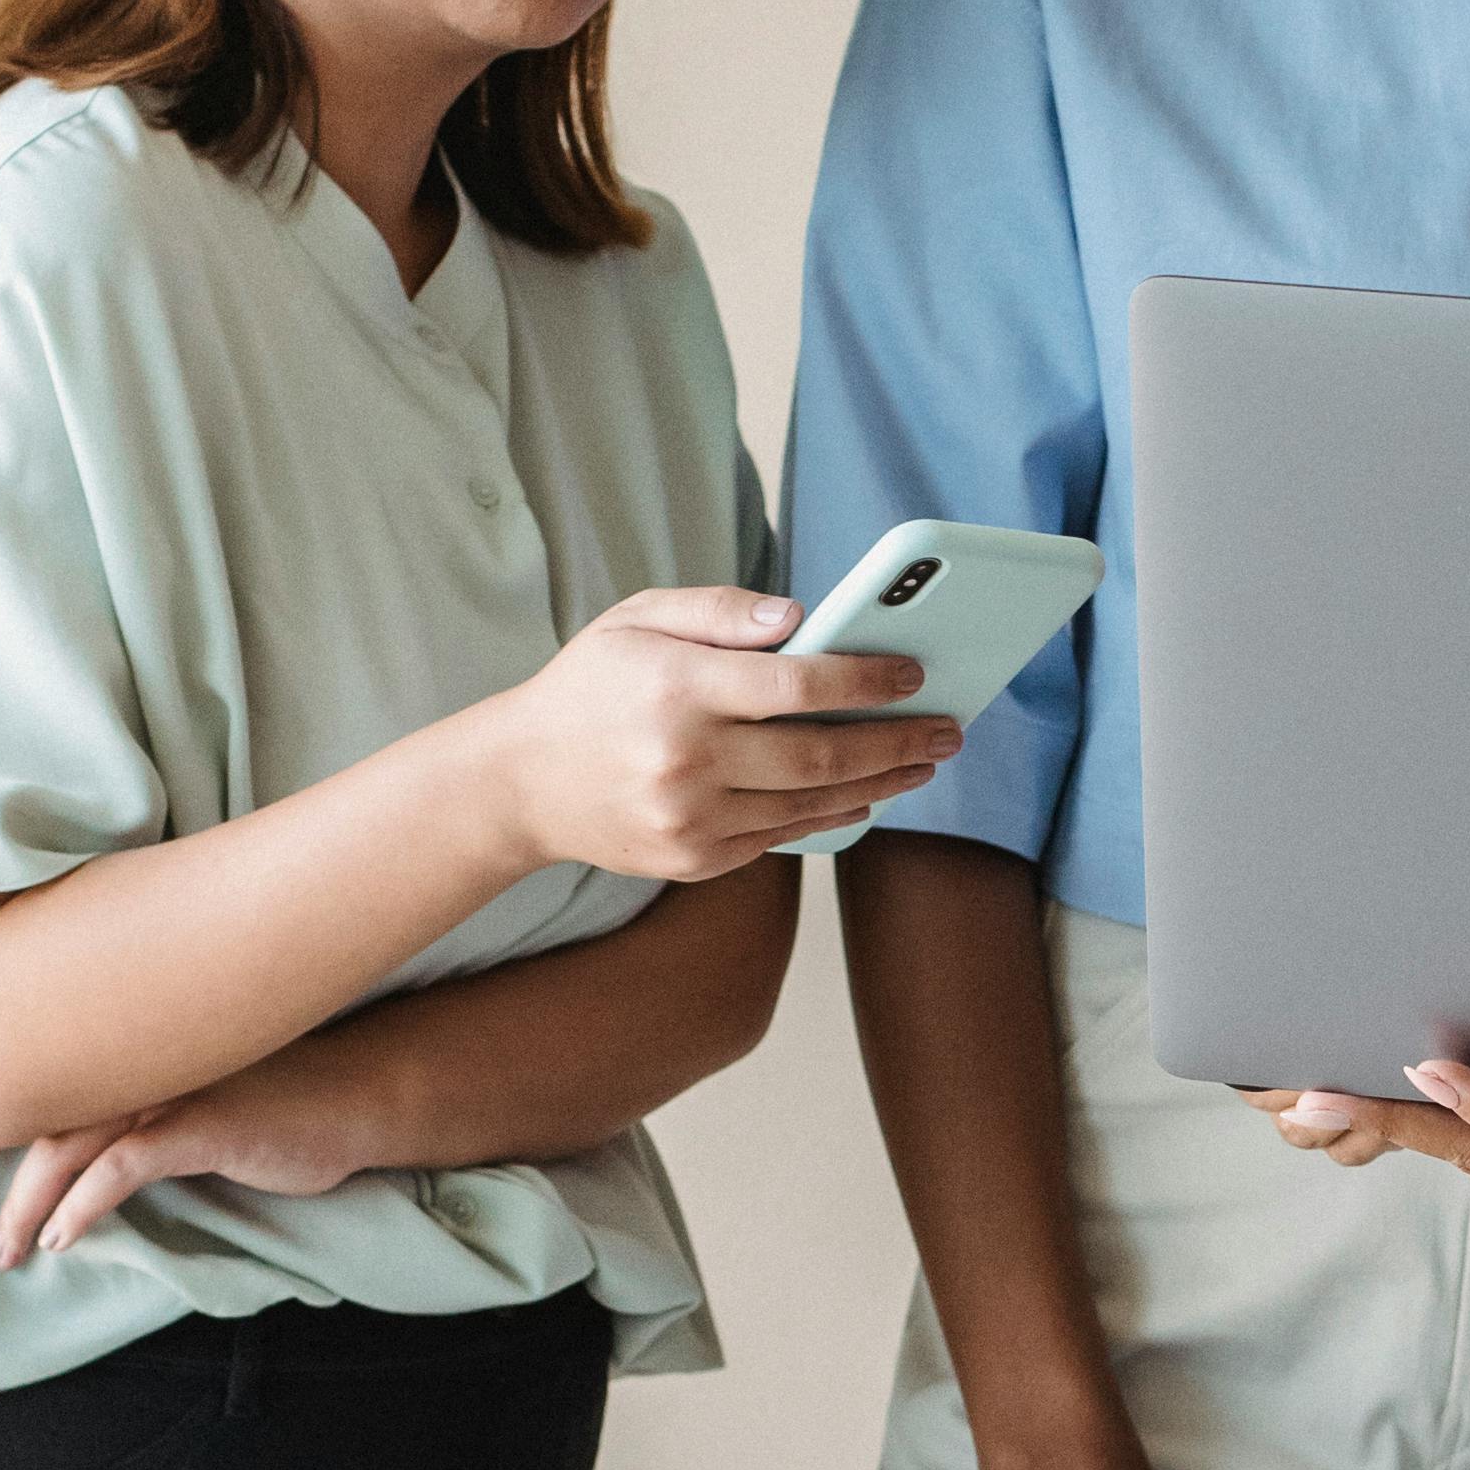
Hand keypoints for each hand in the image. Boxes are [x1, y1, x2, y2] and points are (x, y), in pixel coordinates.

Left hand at [0, 1047, 381, 1265]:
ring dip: (26, 1203)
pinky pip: (124, 1165)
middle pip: (25, 1102)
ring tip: (3, 1252)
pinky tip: (63, 1239)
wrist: (354, 1098)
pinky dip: (86, 1204)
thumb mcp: (187, 1098)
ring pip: (67, 1143)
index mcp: (122, 1050)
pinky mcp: (201, 1122)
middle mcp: (133, 1060)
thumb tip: (68, 1154)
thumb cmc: (273, 1103)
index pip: (26, 1069)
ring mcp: (166, 1087)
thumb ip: (127, 1112)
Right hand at [492, 585, 961, 886]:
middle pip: (822, 752)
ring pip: (812, 802)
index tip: (915, 672)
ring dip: (881, 783)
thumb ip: (721, 610)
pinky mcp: (693, 859)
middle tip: (950, 727)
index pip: (798, 683)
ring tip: (923, 761)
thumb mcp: (638, 619)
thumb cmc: (591, 687)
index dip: (868, 678)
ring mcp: (690, 819)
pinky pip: (781, 835)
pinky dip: (830, 815)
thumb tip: (802, 619)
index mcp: (677, 687)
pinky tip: (864, 794)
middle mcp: (686, 758)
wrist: (519, 781)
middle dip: (898, 740)